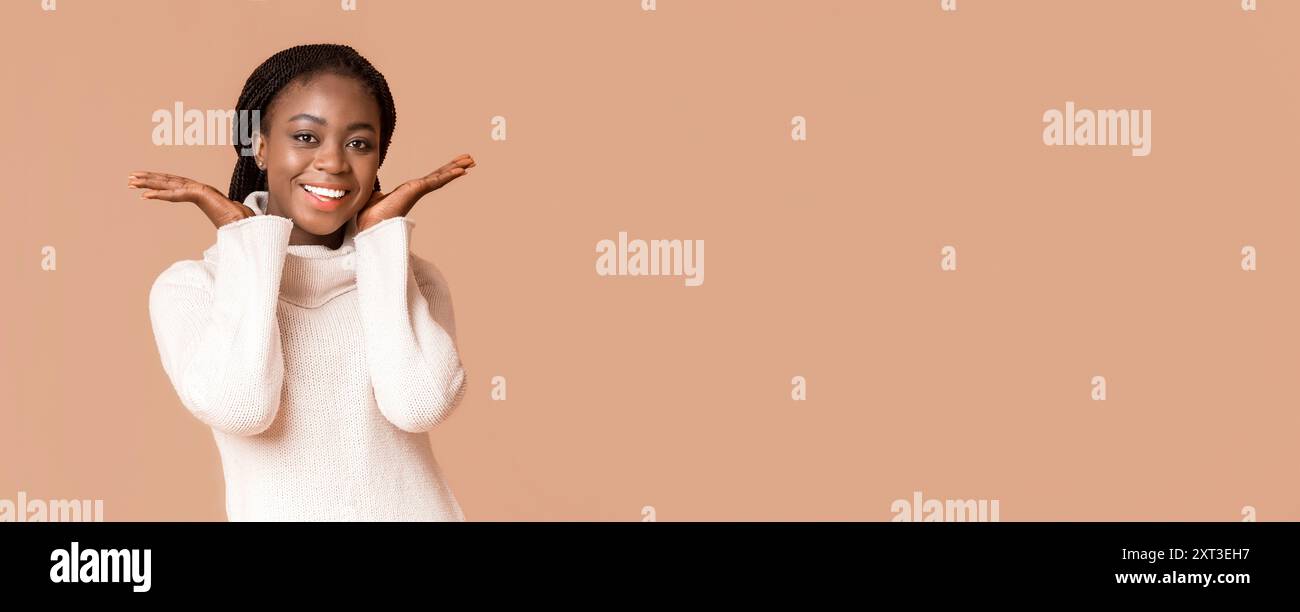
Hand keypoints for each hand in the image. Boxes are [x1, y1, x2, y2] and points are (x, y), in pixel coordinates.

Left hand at [128, 171, 256, 228]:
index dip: (160, 185)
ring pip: (169, 183)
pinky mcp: (201, 193)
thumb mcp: (225, 221)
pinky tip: (145, 196)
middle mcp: (199, 189)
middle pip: (169, 181)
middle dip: (148, 179)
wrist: (252, 223)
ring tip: (131, 180)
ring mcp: (200, 190)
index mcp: (202, 194)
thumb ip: (221, 221)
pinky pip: (177, 193)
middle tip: (130, 178)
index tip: (143, 188)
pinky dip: (161, 194)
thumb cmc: (242, 222)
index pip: (176, 186)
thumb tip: (225, 231)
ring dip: (149, 181)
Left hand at [356, 154, 474, 232]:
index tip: (455, 166)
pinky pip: (436, 181)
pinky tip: (461, 170)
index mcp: (409, 191)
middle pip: (441, 175)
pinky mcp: (416, 190)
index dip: (444, 171)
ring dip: (457, 168)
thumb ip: (379, 195)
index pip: (431, 178)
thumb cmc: (370, 215)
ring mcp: (418, 190)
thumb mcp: (376, 198)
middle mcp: (416, 190)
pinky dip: (449, 175)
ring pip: (442, 176)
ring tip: (471, 161)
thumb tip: (375, 195)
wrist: (369, 225)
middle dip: (455, 166)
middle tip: (470, 159)